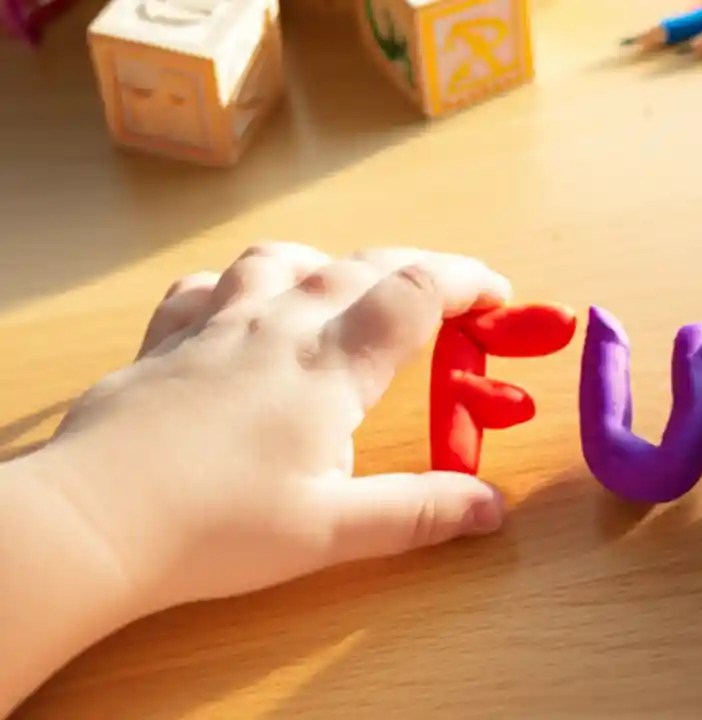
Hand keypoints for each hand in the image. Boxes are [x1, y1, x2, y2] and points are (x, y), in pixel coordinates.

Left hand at [37, 242, 512, 612]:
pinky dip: (241, 285)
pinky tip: (241, 308)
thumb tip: (492, 506)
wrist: (95, 519)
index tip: (501, 296)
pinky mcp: (165, 342)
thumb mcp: (334, 530)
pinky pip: (207, 288)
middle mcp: (279, 327)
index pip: (416, 294)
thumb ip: (419, 511)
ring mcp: (216, 326)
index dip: (468, 283)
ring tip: (347, 286)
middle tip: (452, 292)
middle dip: (420, 269)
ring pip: (282, 261)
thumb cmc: (217, 528)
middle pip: (362, 266)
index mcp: (330, 366)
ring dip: (331, 264)